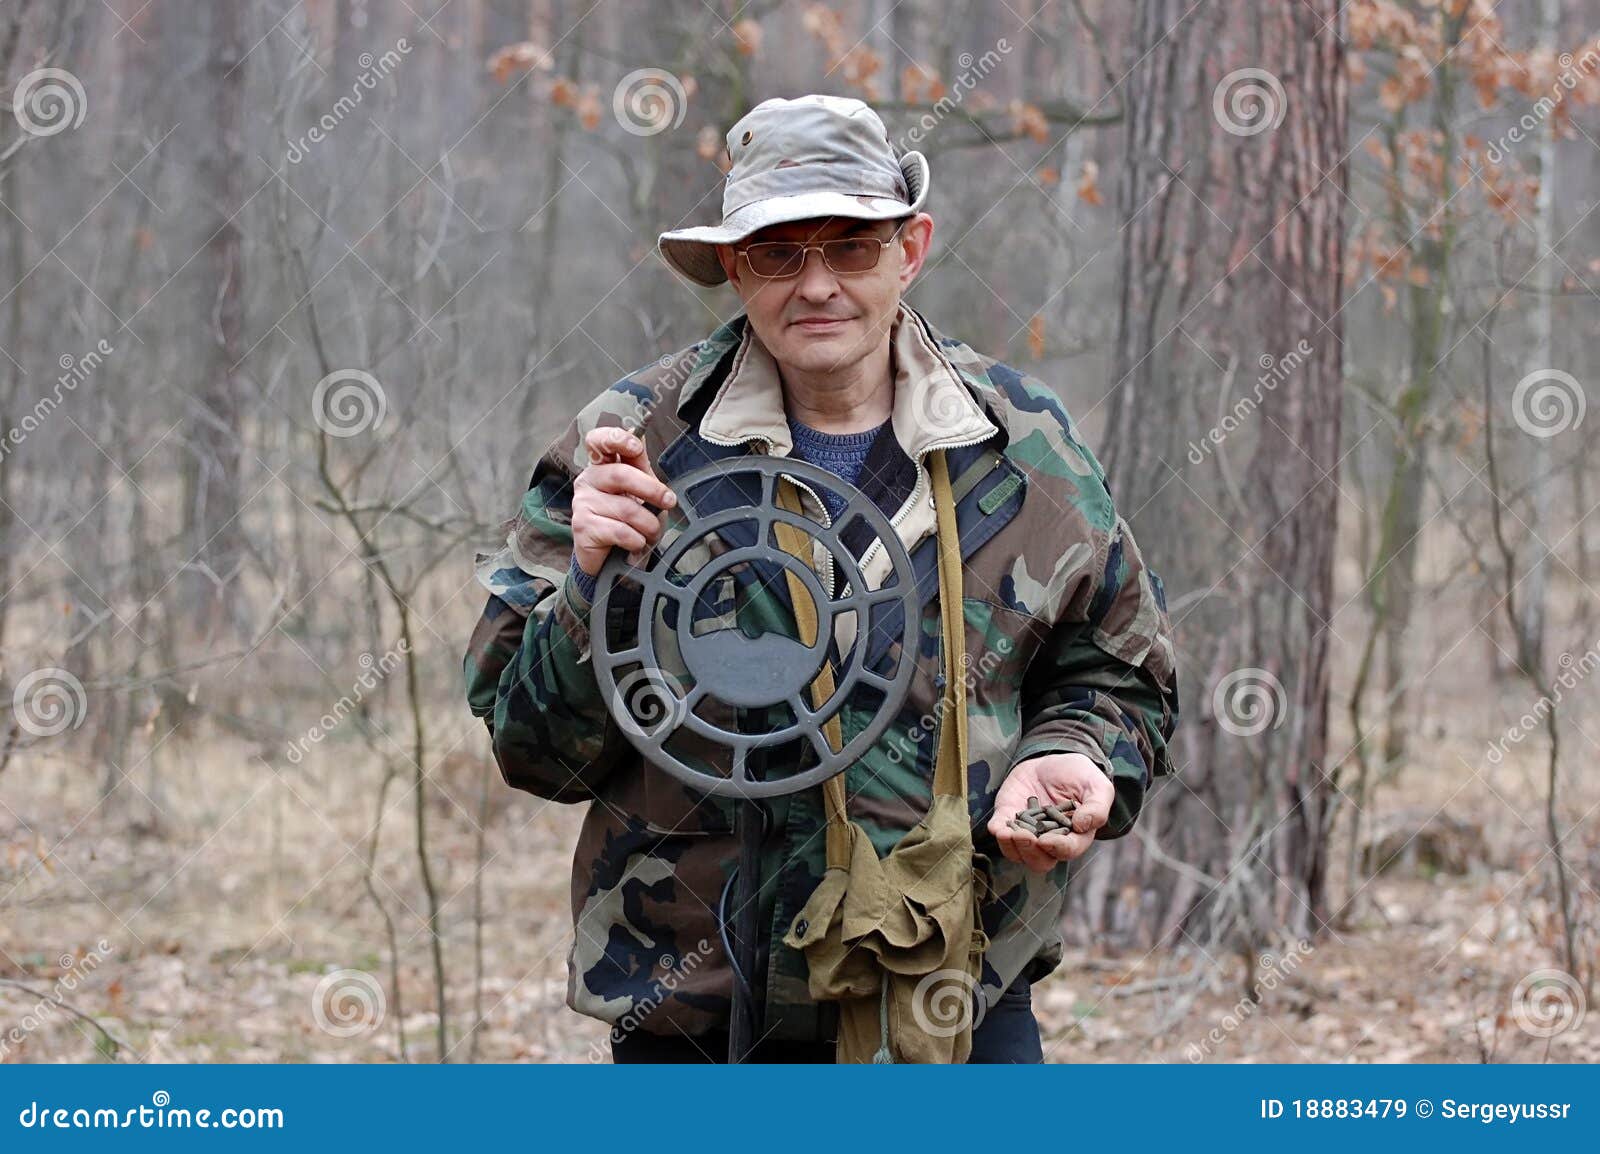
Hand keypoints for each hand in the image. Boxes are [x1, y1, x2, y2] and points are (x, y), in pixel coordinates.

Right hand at [571, 427, 676, 577]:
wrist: (613, 559)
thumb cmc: (628, 521)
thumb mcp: (641, 491)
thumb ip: (640, 466)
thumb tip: (639, 436)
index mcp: (602, 466)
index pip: (598, 440)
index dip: (616, 438)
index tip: (636, 446)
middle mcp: (588, 480)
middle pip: (620, 474)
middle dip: (652, 490)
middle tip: (669, 502)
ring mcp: (582, 503)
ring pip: (626, 508)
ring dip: (648, 524)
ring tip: (650, 532)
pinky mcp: (582, 527)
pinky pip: (620, 531)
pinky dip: (637, 540)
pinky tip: (635, 543)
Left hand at [987, 752, 1113, 871]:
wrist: (1054, 761)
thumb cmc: (1081, 776)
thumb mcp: (1097, 786)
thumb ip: (1097, 807)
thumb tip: (1082, 825)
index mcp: (1074, 836)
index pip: (1067, 850)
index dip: (1057, 848)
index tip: (1046, 840)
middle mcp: (1049, 839)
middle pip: (1040, 861)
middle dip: (1030, 852)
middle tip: (1024, 836)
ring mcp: (1027, 831)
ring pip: (1017, 852)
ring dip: (1011, 846)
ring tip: (1007, 833)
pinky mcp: (1008, 816)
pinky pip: (1000, 831)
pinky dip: (997, 831)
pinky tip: (997, 826)